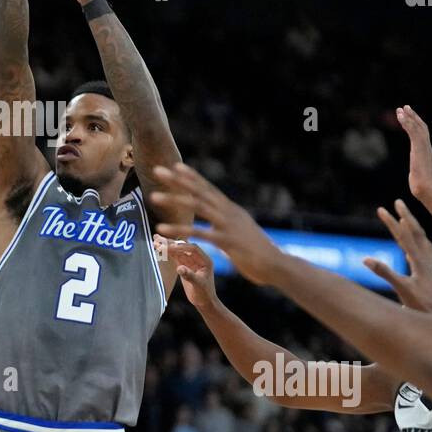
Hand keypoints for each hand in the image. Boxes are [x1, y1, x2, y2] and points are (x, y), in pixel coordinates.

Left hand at [149, 163, 283, 284]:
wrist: (277, 265)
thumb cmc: (259, 252)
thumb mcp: (241, 231)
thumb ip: (228, 223)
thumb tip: (220, 219)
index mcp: (231, 209)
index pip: (208, 188)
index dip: (191, 176)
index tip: (175, 165)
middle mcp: (229, 212)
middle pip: (199, 191)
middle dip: (177, 180)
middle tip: (157, 170)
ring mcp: (228, 225)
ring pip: (197, 207)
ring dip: (174, 201)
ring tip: (153, 197)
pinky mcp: (228, 241)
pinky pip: (199, 234)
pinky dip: (179, 230)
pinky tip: (162, 230)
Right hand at [157, 236, 218, 307]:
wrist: (204, 301)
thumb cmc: (204, 293)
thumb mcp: (198, 285)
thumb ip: (189, 275)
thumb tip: (179, 268)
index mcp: (205, 260)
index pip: (193, 249)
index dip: (182, 247)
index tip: (170, 247)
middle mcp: (198, 258)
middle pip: (183, 247)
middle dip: (171, 243)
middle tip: (159, 239)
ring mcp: (190, 261)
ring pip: (177, 251)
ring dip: (166, 246)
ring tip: (155, 240)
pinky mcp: (183, 265)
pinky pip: (174, 256)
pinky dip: (166, 253)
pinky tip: (158, 248)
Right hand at [363, 199, 431, 314]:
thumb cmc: (423, 307)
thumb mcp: (402, 290)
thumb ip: (385, 273)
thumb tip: (365, 259)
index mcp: (418, 262)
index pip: (403, 236)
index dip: (392, 222)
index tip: (382, 209)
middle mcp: (425, 261)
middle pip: (416, 232)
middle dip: (405, 216)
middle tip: (397, 202)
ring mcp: (428, 268)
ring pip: (421, 241)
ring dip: (413, 227)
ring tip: (406, 218)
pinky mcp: (428, 276)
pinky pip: (422, 253)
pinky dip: (415, 244)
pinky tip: (410, 249)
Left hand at [397, 104, 431, 198]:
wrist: (425, 187)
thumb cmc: (421, 184)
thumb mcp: (419, 172)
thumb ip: (418, 168)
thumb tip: (416, 173)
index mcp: (427, 151)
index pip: (423, 133)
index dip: (417, 123)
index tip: (409, 116)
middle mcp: (427, 146)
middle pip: (422, 127)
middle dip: (413, 116)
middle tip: (405, 107)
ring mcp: (424, 147)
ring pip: (417, 127)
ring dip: (409, 117)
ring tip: (400, 109)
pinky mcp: (419, 148)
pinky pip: (413, 132)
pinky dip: (407, 123)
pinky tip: (400, 117)